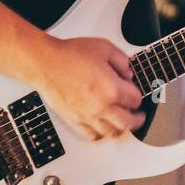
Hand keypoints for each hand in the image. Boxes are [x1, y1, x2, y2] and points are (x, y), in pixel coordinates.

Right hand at [31, 36, 145, 140]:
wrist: (45, 63)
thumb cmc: (69, 55)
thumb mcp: (104, 47)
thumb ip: (122, 60)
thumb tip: (128, 74)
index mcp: (111, 88)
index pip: (135, 100)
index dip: (138, 95)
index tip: (135, 93)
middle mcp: (101, 106)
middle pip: (128, 123)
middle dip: (137, 119)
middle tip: (139, 116)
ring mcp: (87, 116)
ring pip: (112, 133)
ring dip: (121, 128)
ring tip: (123, 122)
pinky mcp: (74, 121)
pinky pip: (93, 136)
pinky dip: (102, 134)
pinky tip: (103, 128)